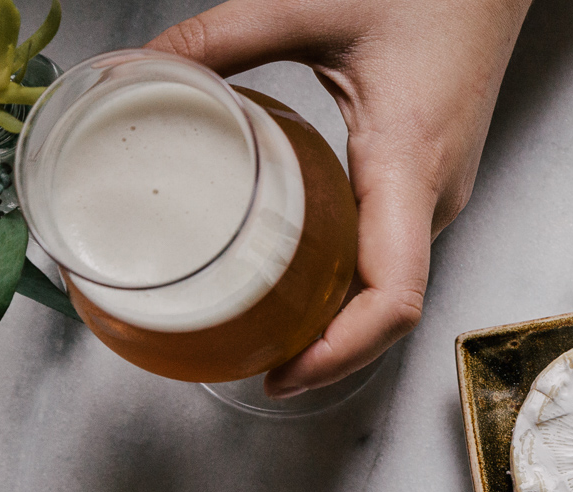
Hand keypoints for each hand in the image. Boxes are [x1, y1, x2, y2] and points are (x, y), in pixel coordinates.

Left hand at [148, 0, 532, 396]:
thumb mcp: (312, 6)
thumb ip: (220, 37)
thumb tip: (134, 70)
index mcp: (410, 165)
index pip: (394, 298)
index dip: (342, 353)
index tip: (284, 373)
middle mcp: (434, 197)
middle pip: (388, 311)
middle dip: (326, 353)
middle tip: (251, 362)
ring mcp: (438, 195)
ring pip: (390, 288)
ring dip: (337, 325)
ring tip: (268, 335)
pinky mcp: (429, 185)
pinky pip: (392, 256)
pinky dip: (348, 288)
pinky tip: (300, 281)